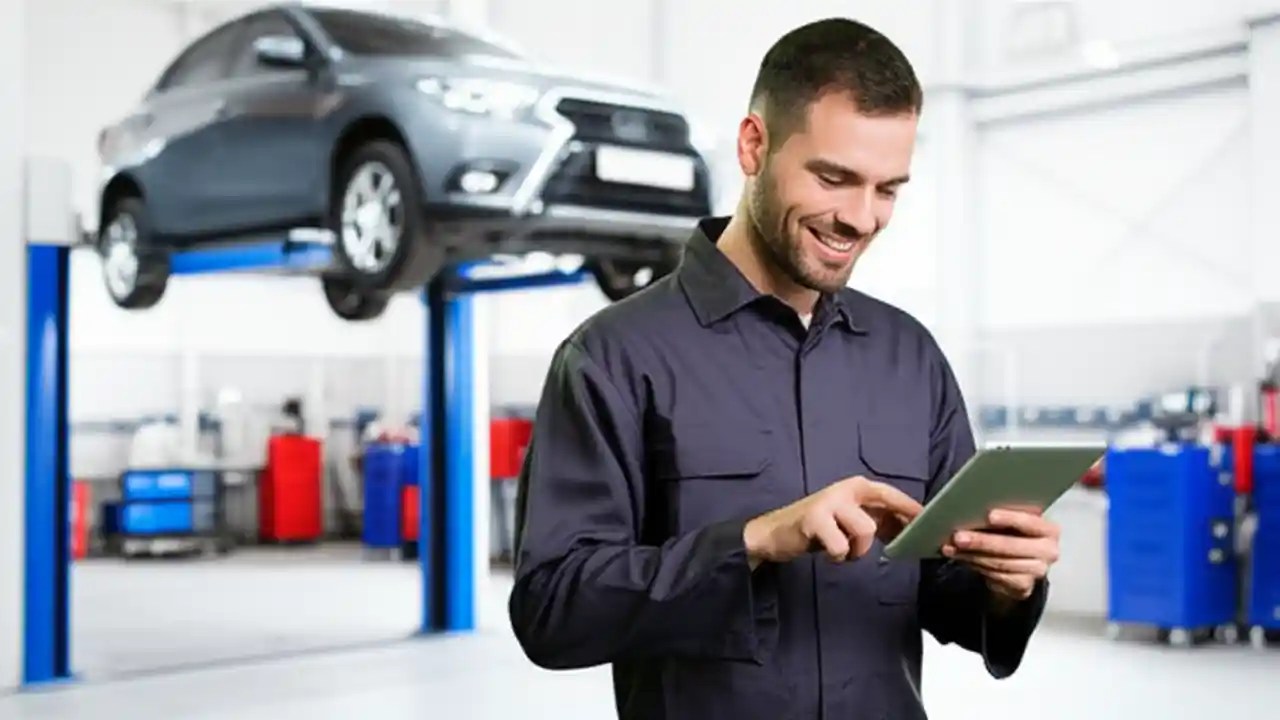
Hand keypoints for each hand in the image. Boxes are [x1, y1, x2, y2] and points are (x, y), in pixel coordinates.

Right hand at [743, 476, 922, 568]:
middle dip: (892, 531)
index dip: (911, 508)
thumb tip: (914, 529)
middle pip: (884, 510)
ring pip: (865, 531)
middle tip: (898, 545)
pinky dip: (839, 556)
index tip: (930, 521)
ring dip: (857, 549)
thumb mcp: (853, 519)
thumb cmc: (820, 527)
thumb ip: (880, 520)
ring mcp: (829, 503)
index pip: (891, 494)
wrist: (776, 532)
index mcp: (857, 487)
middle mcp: (845, 490)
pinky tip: (829, 552)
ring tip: (843, 549)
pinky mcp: (814, 520)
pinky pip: (841, 547)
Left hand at [942, 506, 1059, 603]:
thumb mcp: (1012, 521)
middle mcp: (1048, 551)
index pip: (1030, 523)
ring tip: (951, 547)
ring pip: (999, 563)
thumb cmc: (1014, 534)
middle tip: (957, 536)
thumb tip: (971, 507)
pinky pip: (996, 576)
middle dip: (981, 541)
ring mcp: (1038, 571)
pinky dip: (974, 565)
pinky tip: (960, 557)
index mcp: (1048, 529)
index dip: (1010, 518)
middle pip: (1011, 546)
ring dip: (971, 555)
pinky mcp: (1024, 586)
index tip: (989, 515)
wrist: (1021, 564)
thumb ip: (1001, 514)